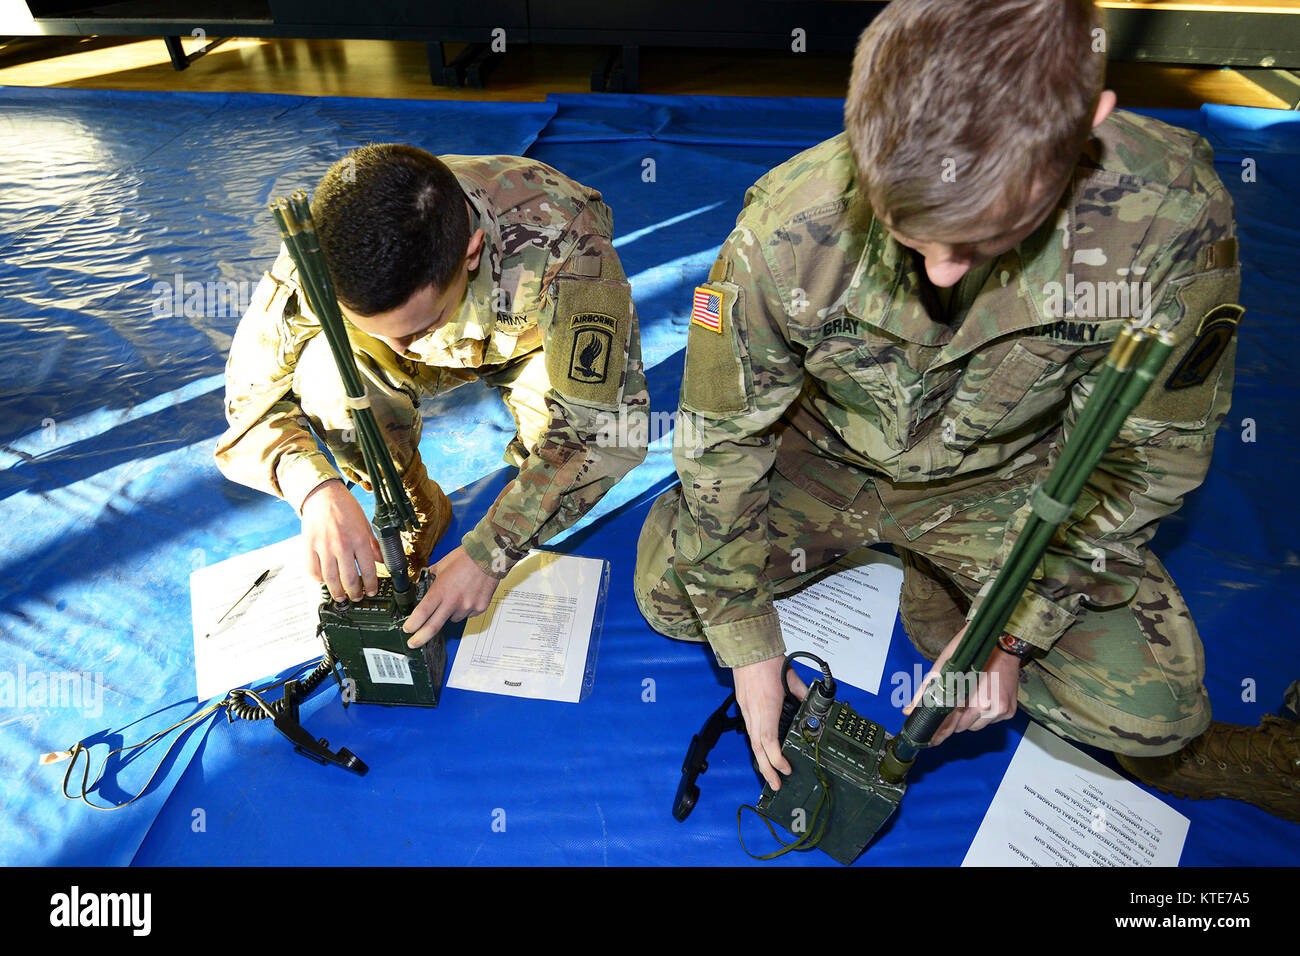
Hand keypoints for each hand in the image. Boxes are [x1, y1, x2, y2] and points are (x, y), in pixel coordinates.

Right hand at [301, 478, 381, 601]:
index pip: (369, 569)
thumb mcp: (365, 524)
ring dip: (337, 592)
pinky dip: (320, 580)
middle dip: (355, 593)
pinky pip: (313, 570)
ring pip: (330, 579)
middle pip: (349, 579)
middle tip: (357, 597)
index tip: (372, 591)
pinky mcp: (309, 547)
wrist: (323, 495)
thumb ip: (374, 545)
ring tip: (342, 597)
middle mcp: (342, 545)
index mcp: (359, 539)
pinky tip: (326, 581)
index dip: (372, 585)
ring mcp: (324, 547)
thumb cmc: (345, 507)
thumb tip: (382, 560)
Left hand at [403, 546, 500, 647]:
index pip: (422, 613)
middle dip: (421, 638)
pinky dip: (465, 609)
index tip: (408, 629)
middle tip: (414, 643)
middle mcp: (454, 601)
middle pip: (433, 627)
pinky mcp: (480, 608)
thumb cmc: (466, 557)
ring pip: (453, 618)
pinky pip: (468, 614)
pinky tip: (468, 596)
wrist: (489, 555)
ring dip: (450, 613)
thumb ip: (430, 577)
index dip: (412, 624)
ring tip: (456, 595)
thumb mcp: (441, 565)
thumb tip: (422, 585)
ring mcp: (468, 606)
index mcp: (441, 590)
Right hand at [734, 657, 807, 790]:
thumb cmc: (767, 660)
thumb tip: (814, 705)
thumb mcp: (791, 677)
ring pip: (752, 741)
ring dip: (761, 760)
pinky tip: (763, 752)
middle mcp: (754, 711)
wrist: (747, 647)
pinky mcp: (743, 705)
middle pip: (758, 748)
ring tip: (770, 775)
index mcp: (767, 706)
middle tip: (776, 785)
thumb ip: (802, 693)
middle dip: (767, 769)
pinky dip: (757, 746)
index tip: (786, 768)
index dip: (776, 758)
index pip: (768, 740)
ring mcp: (746, 709)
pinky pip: (750, 731)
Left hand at [904, 624, 1020, 745]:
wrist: (1004, 643)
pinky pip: (991, 721)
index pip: (949, 724)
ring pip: (976, 726)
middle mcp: (985, 706)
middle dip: (954, 720)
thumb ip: (926, 691)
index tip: (931, 741)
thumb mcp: (944, 666)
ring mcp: (999, 710)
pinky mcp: (1009, 711)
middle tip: (954, 706)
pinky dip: (985, 714)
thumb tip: (909, 710)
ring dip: (970, 718)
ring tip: (970, 698)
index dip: (939, 733)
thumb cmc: (972, 650)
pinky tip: (984, 697)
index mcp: (966, 696)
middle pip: (962, 727)